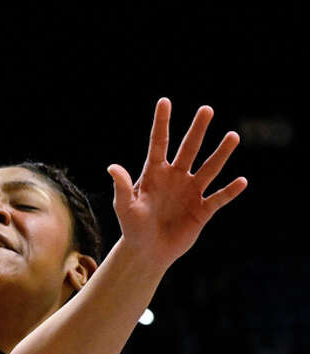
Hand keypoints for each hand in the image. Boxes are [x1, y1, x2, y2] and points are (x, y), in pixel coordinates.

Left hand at [108, 98, 246, 267]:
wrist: (147, 251)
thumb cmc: (132, 228)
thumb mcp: (125, 207)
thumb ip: (122, 187)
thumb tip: (113, 167)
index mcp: (155, 173)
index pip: (159, 143)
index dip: (162, 123)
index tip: (165, 101)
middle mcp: (176, 177)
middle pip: (189, 149)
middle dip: (197, 130)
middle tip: (206, 109)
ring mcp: (191, 192)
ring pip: (209, 168)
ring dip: (221, 153)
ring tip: (233, 136)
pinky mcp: (203, 210)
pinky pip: (219, 198)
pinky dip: (230, 191)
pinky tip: (241, 181)